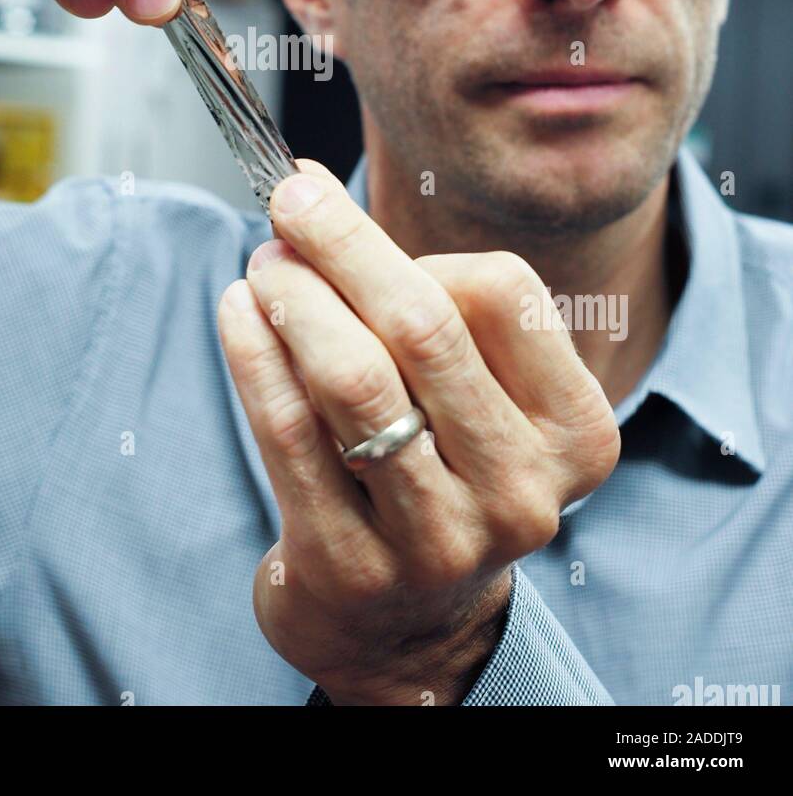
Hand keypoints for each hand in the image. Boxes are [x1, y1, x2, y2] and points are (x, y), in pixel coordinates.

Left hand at [217, 160, 620, 704]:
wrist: (409, 627)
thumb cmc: (438, 468)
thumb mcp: (463, 389)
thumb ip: (407, 288)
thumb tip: (307, 183)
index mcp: (574, 431)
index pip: (501, 290)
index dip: (413, 249)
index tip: (346, 226)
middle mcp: (523, 490)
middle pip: (424, 326)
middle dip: (342, 246)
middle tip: (287, 200)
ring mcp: (441, 539)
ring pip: (355, 379)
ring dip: (294, 298)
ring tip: (263, 263)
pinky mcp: (354, 567)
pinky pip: (290, 433)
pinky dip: (255, 355)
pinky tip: (238, 315)